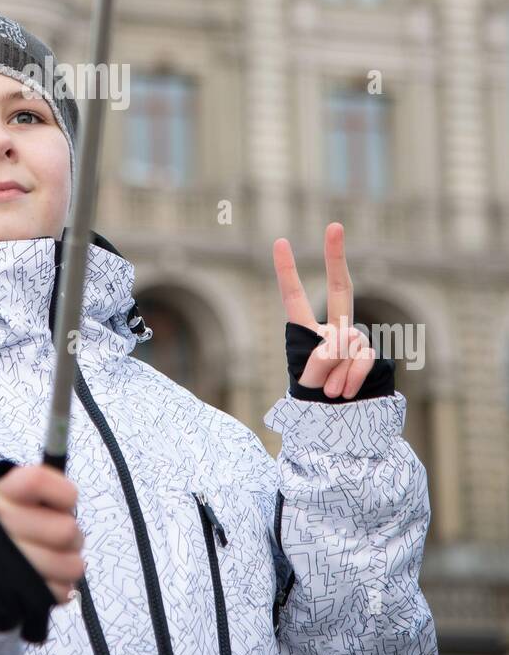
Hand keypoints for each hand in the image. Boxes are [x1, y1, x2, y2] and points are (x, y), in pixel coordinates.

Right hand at [0, 463, 85, 603]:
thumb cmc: (9, 527)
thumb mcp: (14, 497)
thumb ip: (43, 488)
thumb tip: (71, 492)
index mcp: (1, 495)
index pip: (37, 481)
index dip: (62, 491)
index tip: (67, 499)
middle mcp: (2, 526)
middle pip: (67, 530)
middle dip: (72, 534)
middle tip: (58, 535)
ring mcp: (13, 564)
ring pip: (73, 564)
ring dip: (69, 561)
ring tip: (53, 557)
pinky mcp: (25, 595)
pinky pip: (66, 589)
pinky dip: (61, 585)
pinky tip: (45, 577)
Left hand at [272, 222, 375, 399]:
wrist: (341, 431)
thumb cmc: (315, 405)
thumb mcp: (307, 380)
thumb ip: (320, 358)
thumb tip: (343, 343)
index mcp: (307, 332)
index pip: (295, 297)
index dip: (287, 271)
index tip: (280, 241)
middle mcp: (334, 330)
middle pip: (340, 288)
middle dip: (336, 256)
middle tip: (334, 224)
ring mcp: (357, 341)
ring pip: (347, 340)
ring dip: (336, 371)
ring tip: (330, 393)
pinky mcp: (374, 355)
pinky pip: (362, 357)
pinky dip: (352, 377)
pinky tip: (346, 394)